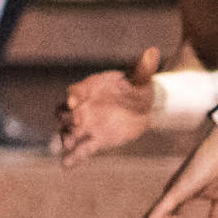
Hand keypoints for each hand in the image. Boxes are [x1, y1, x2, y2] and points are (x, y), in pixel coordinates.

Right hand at [60, 47, 168, 162]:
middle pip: (64, 114)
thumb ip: (143, 69)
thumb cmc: (136, 89)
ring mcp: (87, 126)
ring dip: (64, 139)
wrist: (143, 107)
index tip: (74, 101)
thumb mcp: (141, 79)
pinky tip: (66, 166)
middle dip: (65, 120)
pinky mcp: (97, 140)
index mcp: (88, 90)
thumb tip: (153, 52)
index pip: (73, 93)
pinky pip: (82, 150)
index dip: (72, 97)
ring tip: (66, 146)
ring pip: (69, 133)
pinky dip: (73, 158)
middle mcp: (82, 108)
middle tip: (69, 126)